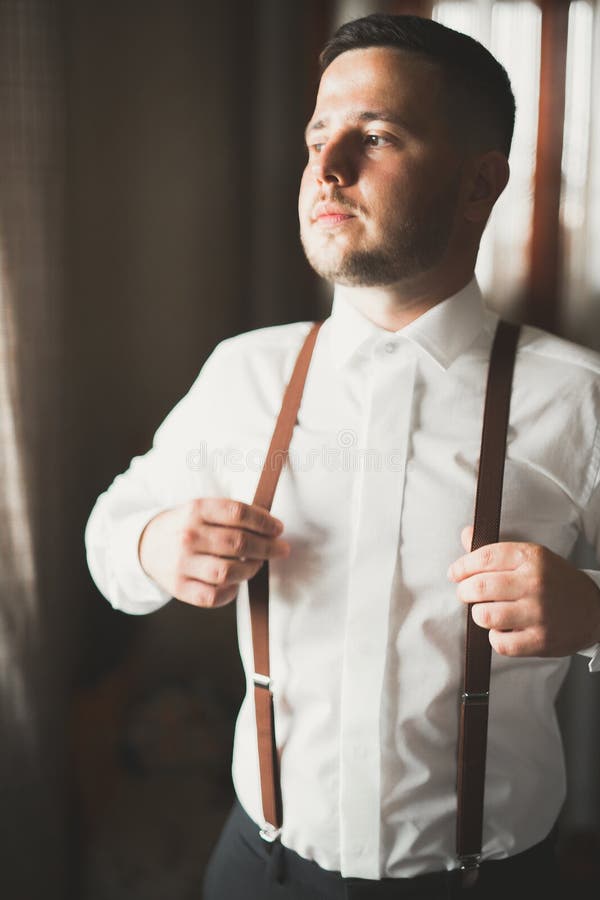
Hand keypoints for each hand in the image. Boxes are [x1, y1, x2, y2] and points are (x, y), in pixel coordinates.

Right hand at [138, 498, 289, 607]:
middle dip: (267, 547)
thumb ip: (232, 516)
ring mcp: (182, 563)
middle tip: (280, 549)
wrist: (146, 545)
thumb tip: (271, 529)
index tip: (278, 528)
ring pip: (229, 571)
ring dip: (251, 569)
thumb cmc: (186, 526)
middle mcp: (188, 535)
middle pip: (238, 543)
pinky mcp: (180, 587)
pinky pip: (214, 595)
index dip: (264, 521)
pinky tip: (236, 582)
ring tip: (257, 564)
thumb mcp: (202, 509)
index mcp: (196, 510)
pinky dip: (231, 591)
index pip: (238, 513)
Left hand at [448, 525, 599, 656]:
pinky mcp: (540, 641)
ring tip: (486, 611)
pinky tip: (503, 630)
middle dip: (464, 591)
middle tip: (466, 594)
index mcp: (532, 558)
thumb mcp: (532, 558)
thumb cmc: (555, 582)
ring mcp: (538, 613)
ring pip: (485, 615)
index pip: (484, 556)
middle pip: (479, 586)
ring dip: (479, 614)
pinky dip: (495, 638)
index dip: (462, 566)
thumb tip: (466, 534)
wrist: (594, 610)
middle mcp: (535, 583)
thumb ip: (496, 550)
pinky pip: (500, 643)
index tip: (455, 573)